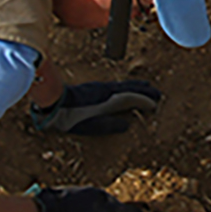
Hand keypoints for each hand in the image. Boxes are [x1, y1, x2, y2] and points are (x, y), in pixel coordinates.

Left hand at [29, 79, 161, 135]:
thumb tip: (126, 125)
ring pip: (123, 84)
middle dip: (145, 91)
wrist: (52, 103)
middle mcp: (106, 90)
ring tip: (147, 85)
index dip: (145, 101)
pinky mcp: (93, 87)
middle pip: (130, 88)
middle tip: (158, 94)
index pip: (132, 98)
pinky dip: (126, 85)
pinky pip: (116, 84)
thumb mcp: (90, 126)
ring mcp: (100, 87)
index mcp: (108, 100)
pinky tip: (125, 87)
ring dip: (136, 85)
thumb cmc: (70, 118)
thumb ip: (109, 125)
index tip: (156, 105)